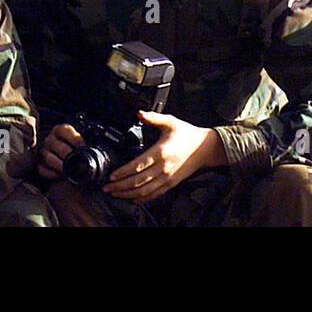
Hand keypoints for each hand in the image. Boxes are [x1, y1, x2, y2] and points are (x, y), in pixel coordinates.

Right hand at [36, 123, 83, 180]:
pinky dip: (52, 174)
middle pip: (57, 146)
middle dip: (69, 155)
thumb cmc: (72, 148)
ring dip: (61, 165)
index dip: (74, 139)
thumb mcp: (76, 141)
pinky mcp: (39, 164)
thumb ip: (80, 142)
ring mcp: (43, 151)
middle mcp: (49, 139)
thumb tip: (87, 149)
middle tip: (76, 161)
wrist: (64, 158)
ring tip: (69, 170)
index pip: (64, 130)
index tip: (82, 147)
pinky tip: (60, 175)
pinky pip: (43, 170)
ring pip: (49, 158)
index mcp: (59, 130)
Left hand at [103, 111, 225, 202]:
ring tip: (115, 194)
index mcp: (161, 152)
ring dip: (128, 194)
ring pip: (145, 191)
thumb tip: (139, 113)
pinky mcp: (171, 184)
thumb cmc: (187, 134)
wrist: (205, 148)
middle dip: (120, 186)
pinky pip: (155, 195)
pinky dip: (142, 199)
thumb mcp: (170, 122)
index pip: (138, 166)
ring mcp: (168, 178)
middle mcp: (164, 168)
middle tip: (107, 187)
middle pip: (138, 181)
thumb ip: (153, 118)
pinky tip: (133, 199)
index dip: (123, 172)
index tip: (112, 175)